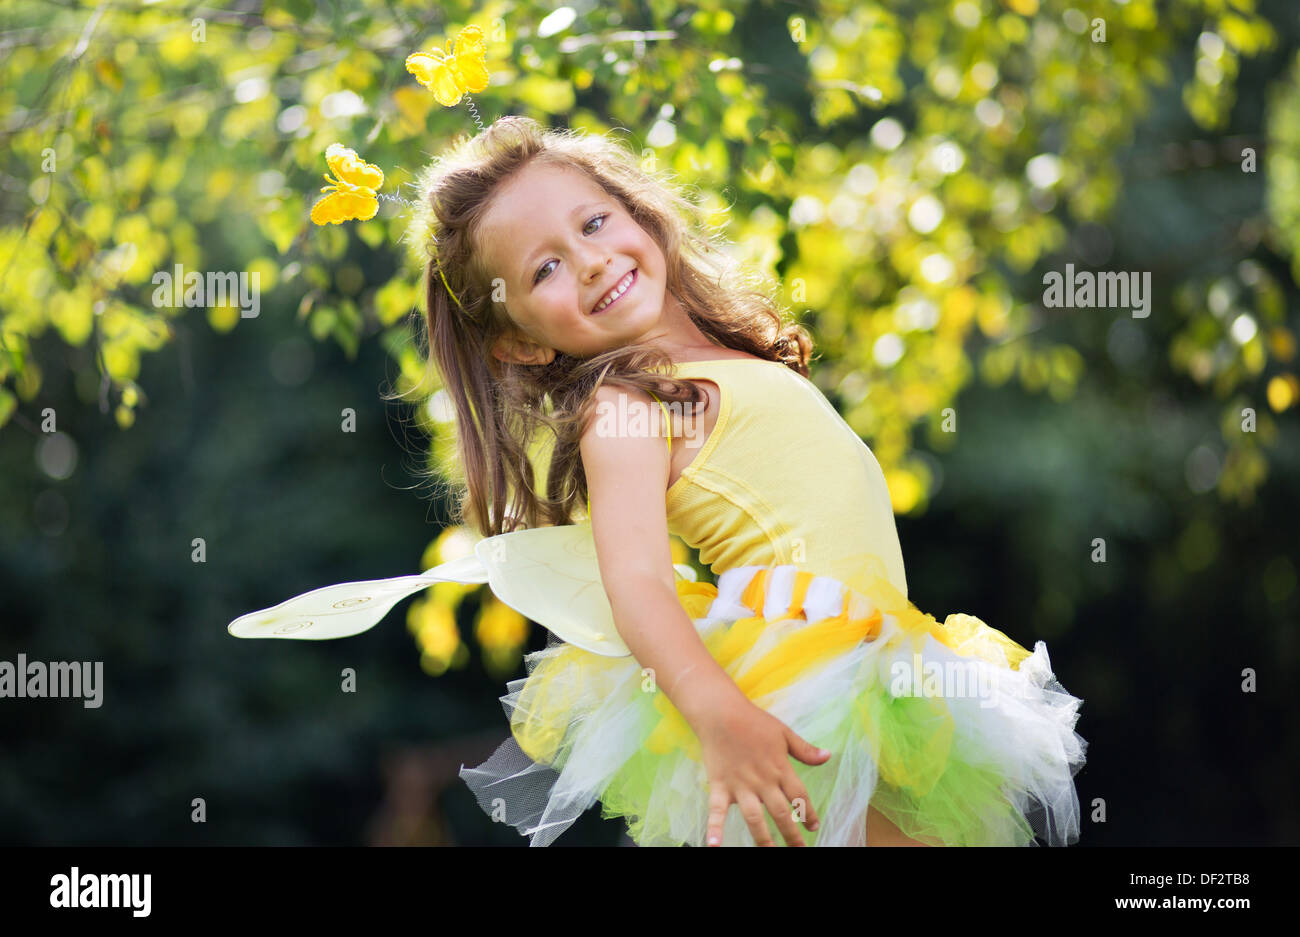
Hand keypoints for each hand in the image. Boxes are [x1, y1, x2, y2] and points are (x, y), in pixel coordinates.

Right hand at [694, 697, 829, 845]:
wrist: (721, 713)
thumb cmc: (754, 721)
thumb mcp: (784, 733)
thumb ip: (805, 750)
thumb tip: (828, 756)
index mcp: (780, 769)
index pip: (799, 797)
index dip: (809, 814)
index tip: (814, 827)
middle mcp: (763, 781)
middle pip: (781, 813)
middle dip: (792, 835)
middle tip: (800, 850)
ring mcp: (740, 786)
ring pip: (754, 818)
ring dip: (763, 839)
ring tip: (771, 854)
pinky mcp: (720, 786)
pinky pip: (716, 810)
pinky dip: (714, 827)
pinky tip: (714, 845)